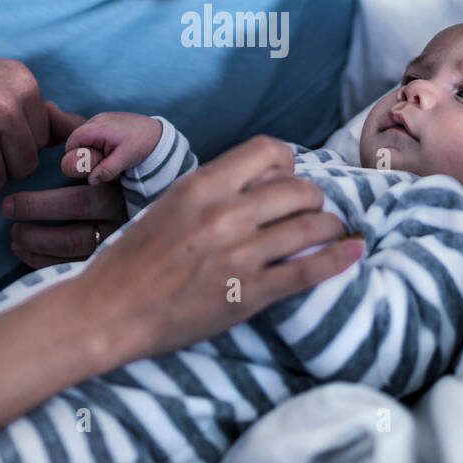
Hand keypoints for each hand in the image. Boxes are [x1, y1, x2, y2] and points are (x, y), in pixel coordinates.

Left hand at [4, 104, 128, 267]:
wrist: (147, 190)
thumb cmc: (113, 159)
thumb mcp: (99, 138)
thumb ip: (73, 126)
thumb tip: (47, 110)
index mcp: (116, 170)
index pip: (99, 166)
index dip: (80, 162)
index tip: (55, 165)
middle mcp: (119, 203)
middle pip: (82, 204)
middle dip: (40, 206)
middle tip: (7, 205)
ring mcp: (114, 232)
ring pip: (77, 239)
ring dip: (39, 238)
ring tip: (12, 232)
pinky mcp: (103, 254)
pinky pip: (72, 262)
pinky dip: (42, 258)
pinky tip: (19, 248)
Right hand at [59, 112, 162, 184]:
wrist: (159, 133)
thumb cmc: (142, 145)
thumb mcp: (125, 160)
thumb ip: (107, 170)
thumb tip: (90, 180)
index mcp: (99, 127)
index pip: (73, 141)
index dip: (74, 156)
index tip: (85, 167)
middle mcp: (98, 119)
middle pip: (77, 138)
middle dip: (83, 153)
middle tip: (99, 163)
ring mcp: (103, 118)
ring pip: (86, 136)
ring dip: (92, 148)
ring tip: (108, 156)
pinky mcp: (108, 120)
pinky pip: (95, 132)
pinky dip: (99, 142)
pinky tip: (113, 149)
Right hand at [71, 135, 364, 362]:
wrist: (109, 312)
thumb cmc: (133, 260)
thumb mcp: (168, 206)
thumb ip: (213, 191)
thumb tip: (260, 181)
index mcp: (201, 186)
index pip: (268, 150)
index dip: (287, 162)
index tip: (287, 176)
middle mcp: (225, 214)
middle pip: (299, 188)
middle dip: (312, 197)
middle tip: (309, 210)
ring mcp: (240, 254)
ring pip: (312, 225)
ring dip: (328, 227)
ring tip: (328, 232)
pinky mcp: (250, 293)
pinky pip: (311, 270)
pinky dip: (339, 258)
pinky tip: (352, 252)